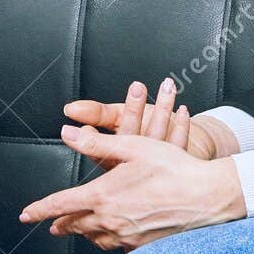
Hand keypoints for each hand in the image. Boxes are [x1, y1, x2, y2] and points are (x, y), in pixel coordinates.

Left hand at [18, 125, 245, 250]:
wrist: (207, 197)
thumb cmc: (173, 168)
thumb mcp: (133, 147)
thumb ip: (97, 144)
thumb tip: (67, 134)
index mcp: (103, 195)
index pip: (61, 205)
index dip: (40, 210)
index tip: (25, 215)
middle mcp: (111, 220)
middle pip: (76, 226)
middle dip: (62, 224)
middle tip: (52, 225)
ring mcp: (128, 236)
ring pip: (96, 238)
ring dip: (85, 232)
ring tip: (80, 228)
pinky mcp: (143, 246)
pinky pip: (118, 245)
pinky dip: (109, 239)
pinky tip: (114, 233)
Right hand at [63, 78, 226, 161]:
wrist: (175, 157)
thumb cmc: (142, 133)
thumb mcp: (115, 119)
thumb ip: (95, 113)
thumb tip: (70, 109)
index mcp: (113, 157)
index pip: (99, 146)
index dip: (99, 130)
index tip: (102, 109)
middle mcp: (132, 165)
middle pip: (130, 139)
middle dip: (133, 110)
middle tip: (137, 87)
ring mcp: (155, 167)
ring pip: (156, 137)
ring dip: (162, 109)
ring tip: (166, 86)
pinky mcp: (177, 165)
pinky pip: (178, 144)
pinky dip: (181, 125)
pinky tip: (182, 108)